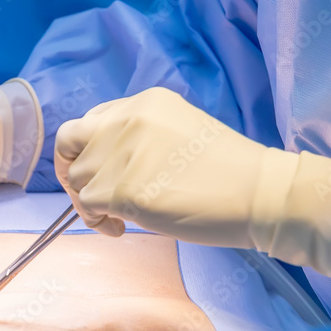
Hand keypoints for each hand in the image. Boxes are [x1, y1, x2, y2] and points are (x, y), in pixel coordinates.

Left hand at [54, 87, 330, 276]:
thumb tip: (106, 165)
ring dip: (89, 203)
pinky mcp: (122, 188)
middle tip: (91, 196)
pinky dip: (98, 222)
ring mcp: (122, 153)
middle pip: (69, 141)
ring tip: (119, 217)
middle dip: (72, 171)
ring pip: (78, 179)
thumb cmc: (228, 172)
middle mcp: (126, 119)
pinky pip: (88, 206)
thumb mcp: (177, 132)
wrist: (261, 193)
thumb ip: (138, 138)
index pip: (91, 121)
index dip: (89, 151)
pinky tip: (120, 228)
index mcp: (143, 102)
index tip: (102, 173)